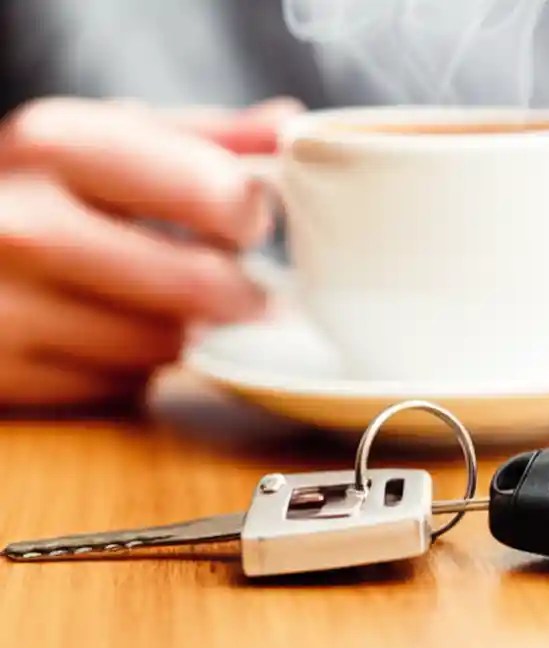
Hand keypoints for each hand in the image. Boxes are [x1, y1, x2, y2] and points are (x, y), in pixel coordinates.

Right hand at [0, 96, 300, 406]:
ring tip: (163, 303)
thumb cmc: (41, 187)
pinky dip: (134, 369)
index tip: (247, 218)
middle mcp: (21, 222)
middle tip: (240, 286)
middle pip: (197, 284)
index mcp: (57, 143)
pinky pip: (120, 386)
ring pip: (164, 343)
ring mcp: (4, 306)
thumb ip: (205, 137)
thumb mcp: (109, 138)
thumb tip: (289, 128)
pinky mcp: (3, 372)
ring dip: (185, 331)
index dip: (247, 213)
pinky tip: (112, 334)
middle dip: (236, 290)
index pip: (212, 192)